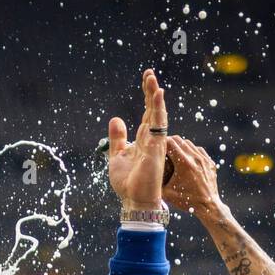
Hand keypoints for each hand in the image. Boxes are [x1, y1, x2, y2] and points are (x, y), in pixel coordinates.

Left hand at [107, 69, 167, 210]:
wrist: (133, 201)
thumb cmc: (127, 183)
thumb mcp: (116, 156)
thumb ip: (117, 138)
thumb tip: (116, 118)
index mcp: (143, 140)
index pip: (147, 114)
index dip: (147, 97)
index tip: (147, 80)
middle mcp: (151, 139)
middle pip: (153, 110)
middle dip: (151, 92)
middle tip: (149, 73)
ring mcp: (155, 143)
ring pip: (157, 114)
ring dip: (154, 95)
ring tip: (152, 78)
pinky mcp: (155, 148)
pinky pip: (158, 124)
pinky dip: (158, 108)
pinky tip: (158, 94)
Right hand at [163, 135, 222, 216]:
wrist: (208, 206)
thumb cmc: (187, 201)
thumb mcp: (167, 194)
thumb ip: (156, 182)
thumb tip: (145, 176)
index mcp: (184, 164)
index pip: (170, 143)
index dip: (161, 143)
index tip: (156, 146)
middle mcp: (195, 158)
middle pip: (179, 140)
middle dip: (169, 142)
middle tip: (163, 148)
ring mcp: (204, 159)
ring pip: (189, 144)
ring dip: (180, 146)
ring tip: (173, 153)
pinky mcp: (210, 163)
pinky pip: (198, 150)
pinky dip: (191, 151)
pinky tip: (186, 158)